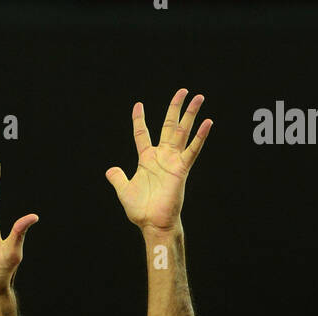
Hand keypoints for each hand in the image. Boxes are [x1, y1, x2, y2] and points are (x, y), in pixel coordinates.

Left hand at [106, 91, 211, 234]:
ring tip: (198, 97)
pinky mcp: (181, 169)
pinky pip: (192, 150)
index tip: (138, 105)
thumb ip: (118, 178)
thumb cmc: (141, 210)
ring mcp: (172, 161)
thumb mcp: (124, 191)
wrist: (153, 224)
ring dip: (191, 115)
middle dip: (176, 108)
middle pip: (169, 125)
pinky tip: (208, 123)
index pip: (142, 133)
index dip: (139, 119)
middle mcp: (161, 156)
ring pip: (182, 132)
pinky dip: (200, 137)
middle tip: (183, 90)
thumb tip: (110, 170)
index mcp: (146, 159)